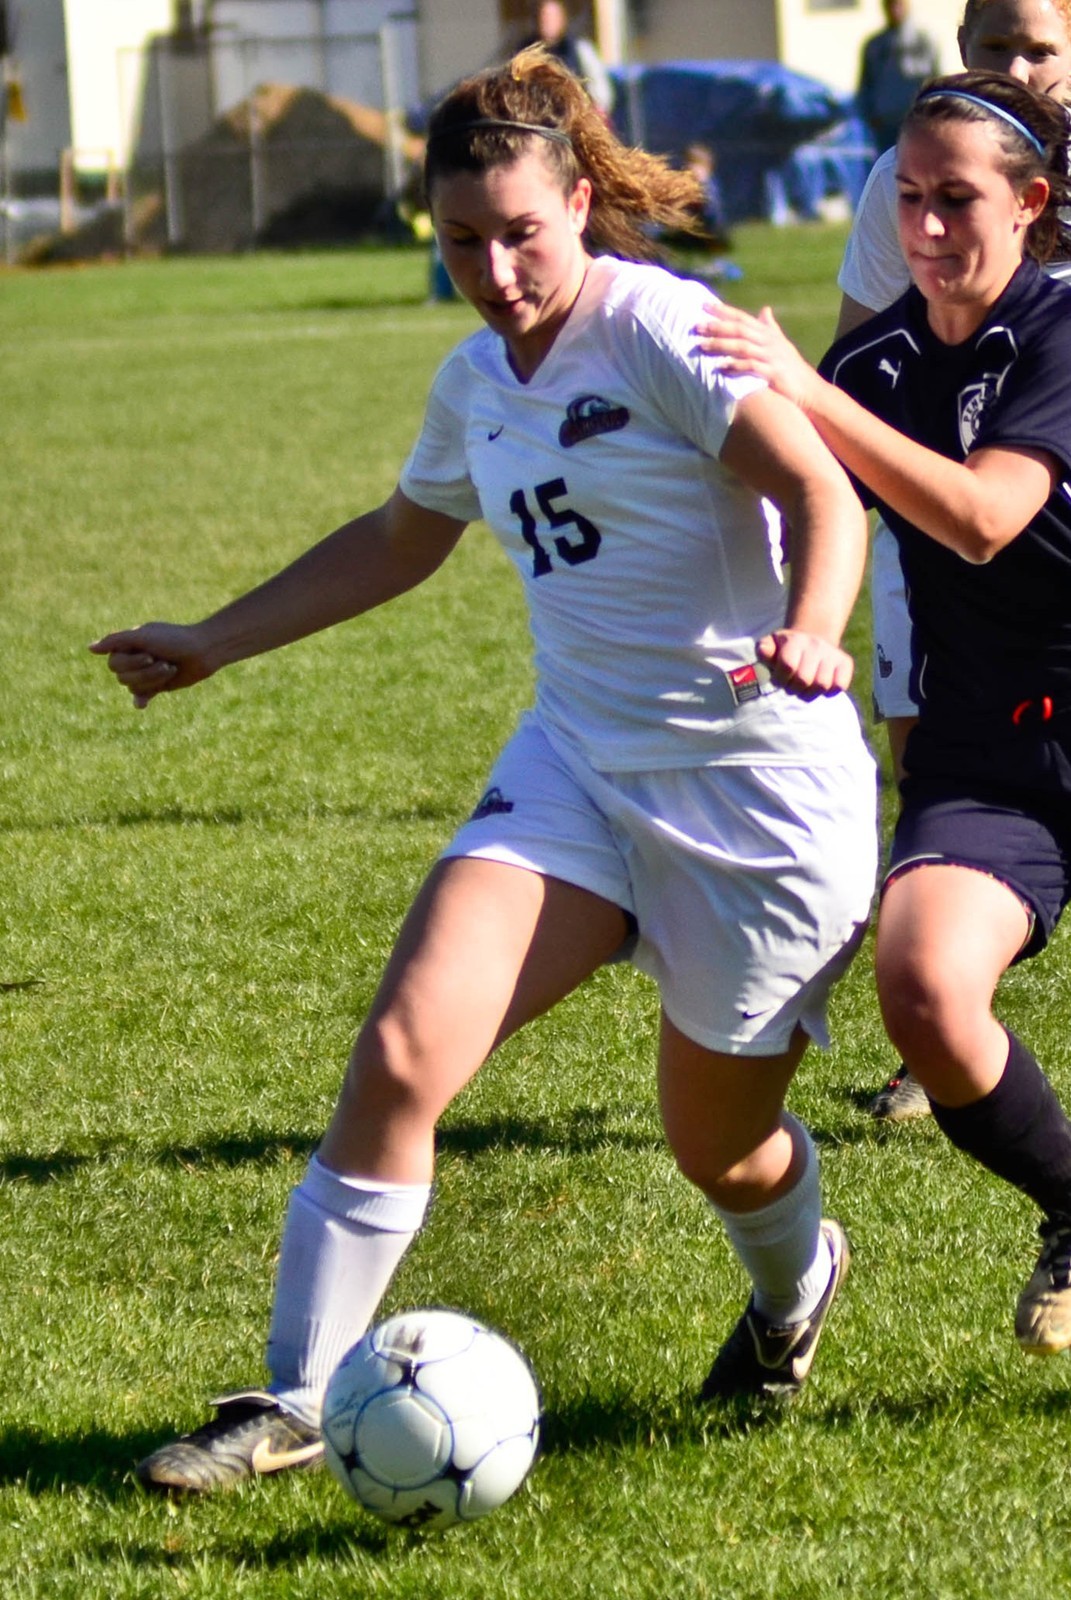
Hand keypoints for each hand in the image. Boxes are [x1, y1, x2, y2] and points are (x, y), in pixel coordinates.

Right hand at [89, 621, 215, 708]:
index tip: (151, 654)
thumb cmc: (174, 640)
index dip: (131, 663)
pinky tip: (141, 705)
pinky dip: (141, 700)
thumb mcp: (144, 637)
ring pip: (134, 687)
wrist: (204, 651)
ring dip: (153, 679)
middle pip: (123, 678)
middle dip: (145, 673)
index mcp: (128, 645)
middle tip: (165, 662)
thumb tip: (89, 648)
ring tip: (171, 668)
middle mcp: (134, 658)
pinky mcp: (158, 685)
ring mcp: (145, 672)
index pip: (114, 664)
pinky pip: (142, 696)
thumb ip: (115, 641)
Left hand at [694, 303, 818, 412]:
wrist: (809, 389)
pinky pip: (751, 367)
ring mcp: (771, 356)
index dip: (724, 311)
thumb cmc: (791, 367)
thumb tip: (765, 309)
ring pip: (743, 346)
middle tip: (696, 326)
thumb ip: (770, 327)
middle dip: (717, 326)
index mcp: (768, 333)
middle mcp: (769, 341)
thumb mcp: (781, 344)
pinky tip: (721, 368)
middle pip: (740, 330)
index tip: (704, 305)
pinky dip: (735, 366)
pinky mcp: (773, 373)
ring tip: (702, 346)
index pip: (742, 318)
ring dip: (721, 345)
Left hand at [757, 629, 853, 697]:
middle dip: (793, 689)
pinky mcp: (846, 663)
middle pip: (804, 679)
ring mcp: (832, 653)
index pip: (788, 665)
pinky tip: (820, 686)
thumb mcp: (771, 646)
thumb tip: (764, 651)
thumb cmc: (785, 650)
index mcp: (795, 640)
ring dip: (809, 693)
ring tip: (805, 687)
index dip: (779, 679)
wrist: (812, 639)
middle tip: (791, 685)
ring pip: (822, 685)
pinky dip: (828, 692)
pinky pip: (839, 686)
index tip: (778, 679)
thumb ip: (764, 649)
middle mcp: (816, 645)